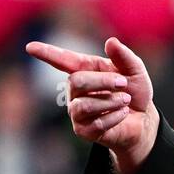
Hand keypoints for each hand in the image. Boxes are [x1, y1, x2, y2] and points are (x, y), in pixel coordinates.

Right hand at [24, 37, 158, 173]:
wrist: (143, 120)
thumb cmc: (134, 91)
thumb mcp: (135, 71)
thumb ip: (124, 56)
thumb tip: (110, 42)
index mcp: (85, 70)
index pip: (62, 60)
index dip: (46, 53)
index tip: (30, 47)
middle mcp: (76, 90)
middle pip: (76, 81)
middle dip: (102, 82)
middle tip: (123, 84)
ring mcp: (77, 111)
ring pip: (83, 104)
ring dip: (110, 101)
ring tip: (125, 101)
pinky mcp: (83, 131)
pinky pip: (94, 123)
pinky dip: (114, 116)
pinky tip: (123, 114)